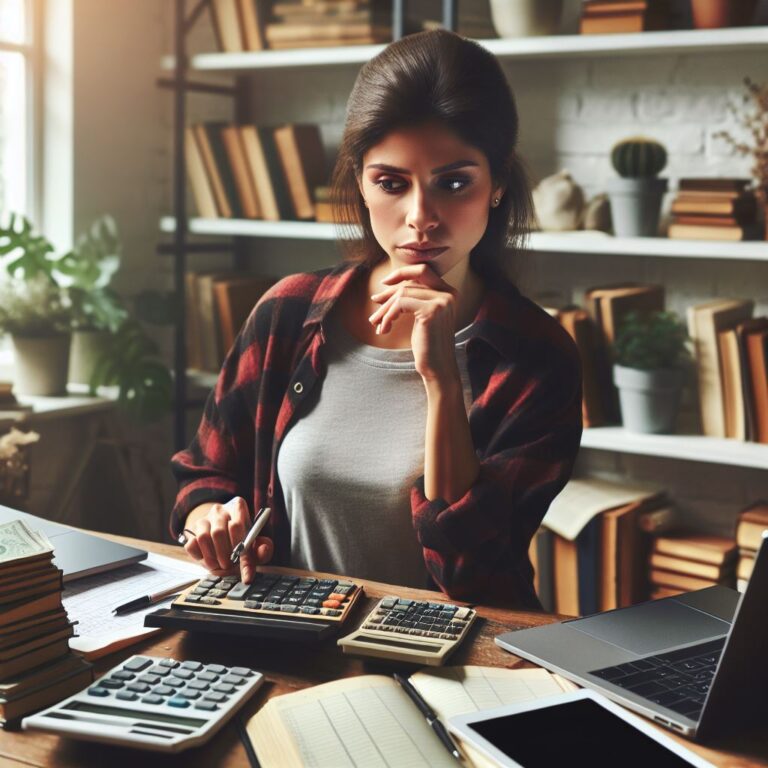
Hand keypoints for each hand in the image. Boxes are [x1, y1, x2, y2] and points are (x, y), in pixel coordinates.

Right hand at [183, 498, 273, 583]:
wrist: (222, 539)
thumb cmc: (242, 541)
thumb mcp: (255, 544)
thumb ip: (264, 549)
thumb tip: (264, 550)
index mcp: (238, 507)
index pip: (238, 523)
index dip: (239, 543)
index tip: (241, 557)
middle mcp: (219, 510)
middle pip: (219, 532)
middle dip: (224, 554)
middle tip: (229, 565)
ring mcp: (204, 519)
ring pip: (203, 538)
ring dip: (211, 557)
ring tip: (219, 565)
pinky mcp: (191, 530)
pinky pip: (191, 544)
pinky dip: (199, 556)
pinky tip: (208, 559)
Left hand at [369, 264, 459, 383]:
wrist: (438, 368)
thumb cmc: (427, 345)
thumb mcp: (420, 317)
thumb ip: (412, 299)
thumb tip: (385, 287)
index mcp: (448, 292)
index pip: (422, 271)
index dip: (401, 273)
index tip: (384, 284)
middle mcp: (448, 293)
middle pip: (410, 281)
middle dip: (389, 293)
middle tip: (375, 304)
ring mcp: (441, 301)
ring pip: (402, 293)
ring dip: (385, 308)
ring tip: (377, 323)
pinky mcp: (431, 311)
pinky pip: (400, 304)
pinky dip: (388, 315)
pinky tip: (385, 329)